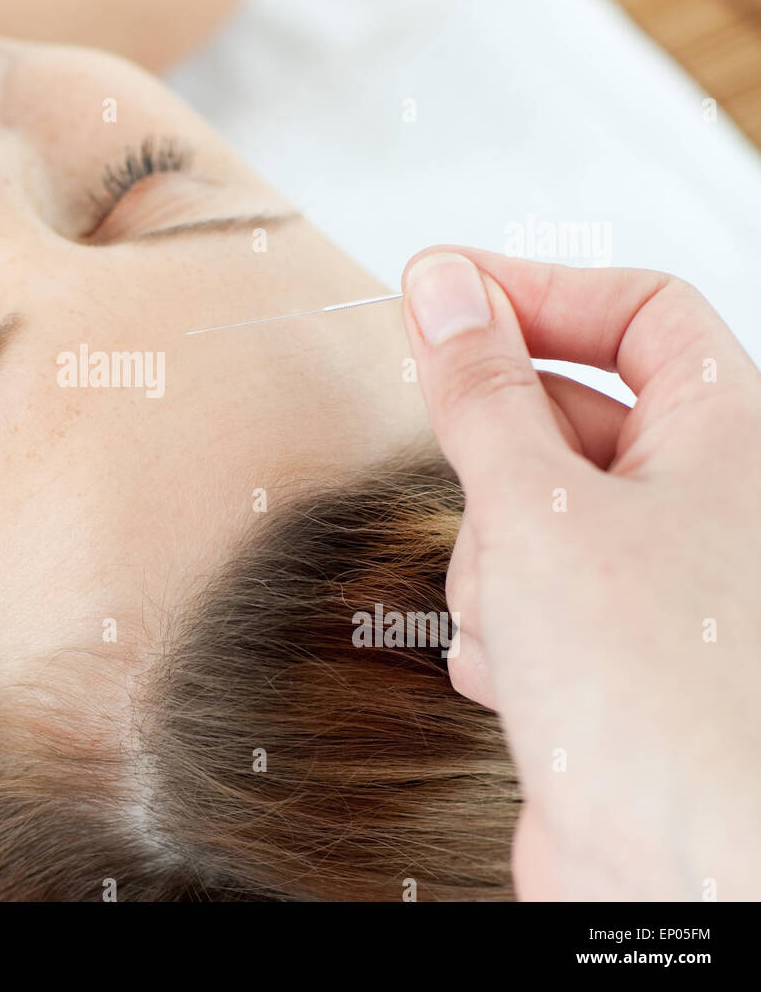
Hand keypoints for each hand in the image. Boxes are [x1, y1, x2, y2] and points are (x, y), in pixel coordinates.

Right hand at [400, 248, 760, 900]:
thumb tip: (441, 284)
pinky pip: (521, 597)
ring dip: (495, 565)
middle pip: (564, 418)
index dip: (537, 289)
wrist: (682, 884)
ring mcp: (653, 584)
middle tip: (476, 491)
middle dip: (499, 462)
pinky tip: (528, 683)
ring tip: (527, 628)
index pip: (638, 311)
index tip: (437, 289)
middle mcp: (702, 505)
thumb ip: (481, 390)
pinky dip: (503, 629)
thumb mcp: (541, 507)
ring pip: (526, 516)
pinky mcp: (604, 656)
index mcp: (730, 439)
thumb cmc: (663, 698)